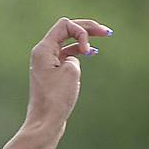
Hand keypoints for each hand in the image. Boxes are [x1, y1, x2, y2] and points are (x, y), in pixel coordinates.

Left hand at [26, 17, 112, 131]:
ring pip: (67, 42)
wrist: (45, 123)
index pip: (65, 25)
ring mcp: (46, 63)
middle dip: (86, 29)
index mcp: (43, 49)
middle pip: (66, 31)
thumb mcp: (71, 71)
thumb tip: (71, 61)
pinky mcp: (51, 74)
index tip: (88, 52)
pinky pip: (66, 55)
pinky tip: (90, 53)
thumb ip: (74, 57)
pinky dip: (78, 52)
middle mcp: (42, 53)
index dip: (82, 32)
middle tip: (106, 32)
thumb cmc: (56, 99)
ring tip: (102, 36)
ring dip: (83, 39)